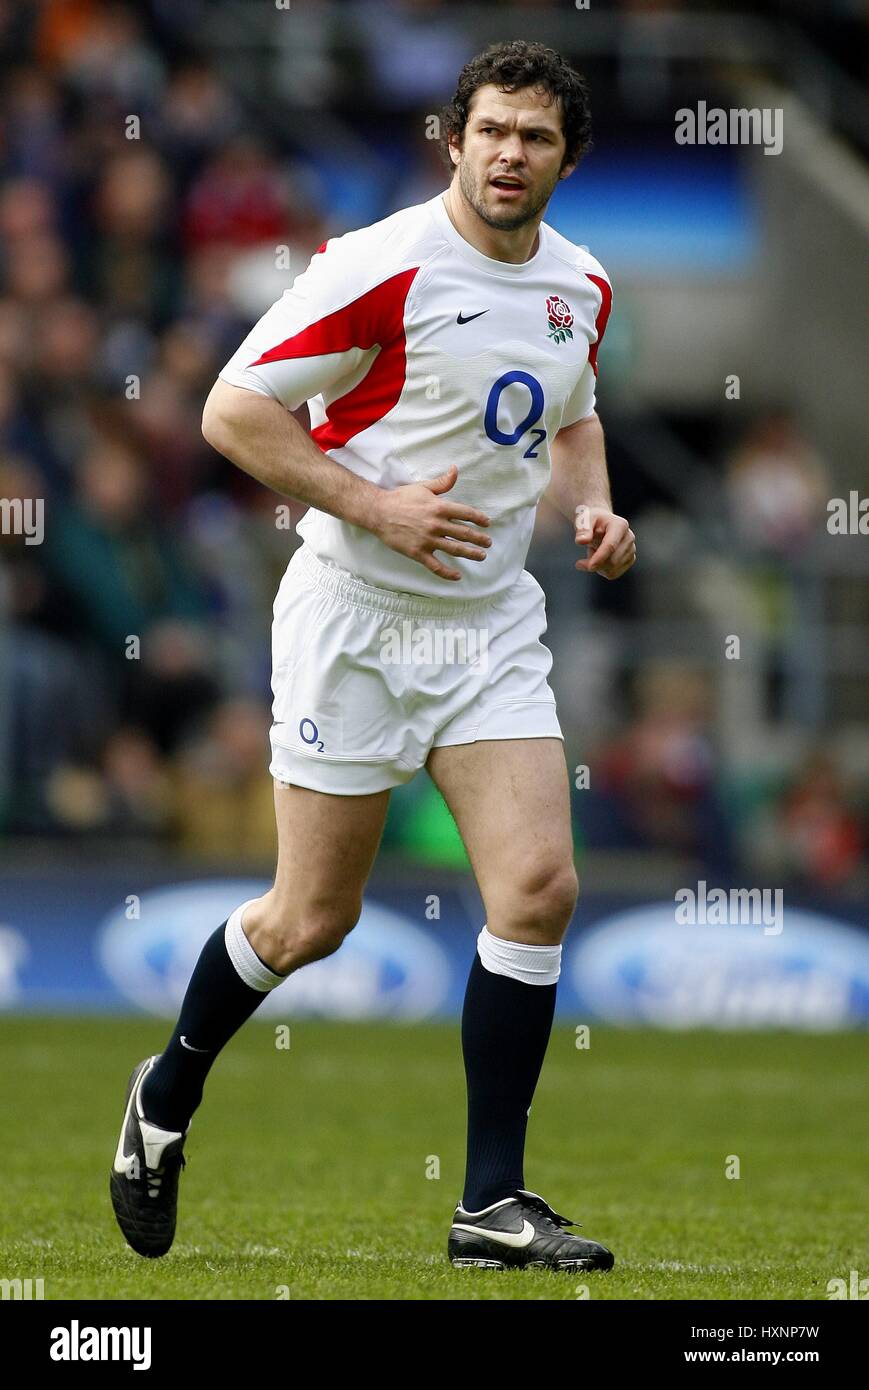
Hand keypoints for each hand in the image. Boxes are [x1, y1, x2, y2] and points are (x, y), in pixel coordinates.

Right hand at [369, 464, 491, 580]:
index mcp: (439, 507)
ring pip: (455, 549)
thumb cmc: (401, 498)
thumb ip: (442, 482)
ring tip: (482, 556)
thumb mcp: (423, 487)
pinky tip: (457, 576)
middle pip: (464, 533)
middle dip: (480, 539)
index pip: (466, 513)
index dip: (479, 519)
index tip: (487, 523)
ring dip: (471, 554)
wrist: (379, 512)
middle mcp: (436, 524)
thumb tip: (455, 469)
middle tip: (488, 543)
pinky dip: (448, 573)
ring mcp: (428, 540)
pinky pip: (436, 566)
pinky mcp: (418, 553)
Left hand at [574, 505, 635, 578]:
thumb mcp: (584, 520)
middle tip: (579, 563)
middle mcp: (629, 537)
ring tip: (592, 554)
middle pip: (612, 561)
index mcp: (620, 525)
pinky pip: (613, 574)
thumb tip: (581, 541)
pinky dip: (601, 571)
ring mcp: (631, 549)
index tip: (589, 567)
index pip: (611, 545)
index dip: (600, 557)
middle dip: (594, 564)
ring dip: (597, 567)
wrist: (601, 524)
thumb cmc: (592, 521)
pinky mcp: (630, 560)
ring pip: (612, 570)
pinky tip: (598, 560)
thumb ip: (582, 529)